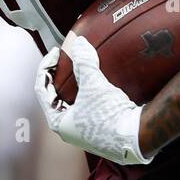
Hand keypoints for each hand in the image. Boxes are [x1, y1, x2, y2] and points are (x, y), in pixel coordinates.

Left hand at [35, 34, 152, 165]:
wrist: (137, 137)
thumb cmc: (110, 116)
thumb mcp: (94, 85)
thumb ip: (84, 62)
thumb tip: (79, 42)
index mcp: (58, 122)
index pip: (42, 90)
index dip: (46, 67)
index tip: (57, 53)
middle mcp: (68, 130)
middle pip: (54, 97)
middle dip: (57, 77)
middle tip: (64, 60)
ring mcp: (83, 132)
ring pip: (70, 103)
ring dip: (72, 86)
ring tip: (78, 70)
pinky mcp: (98, 130)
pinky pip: (85, 108)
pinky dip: (85, 94)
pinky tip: (95, 84)